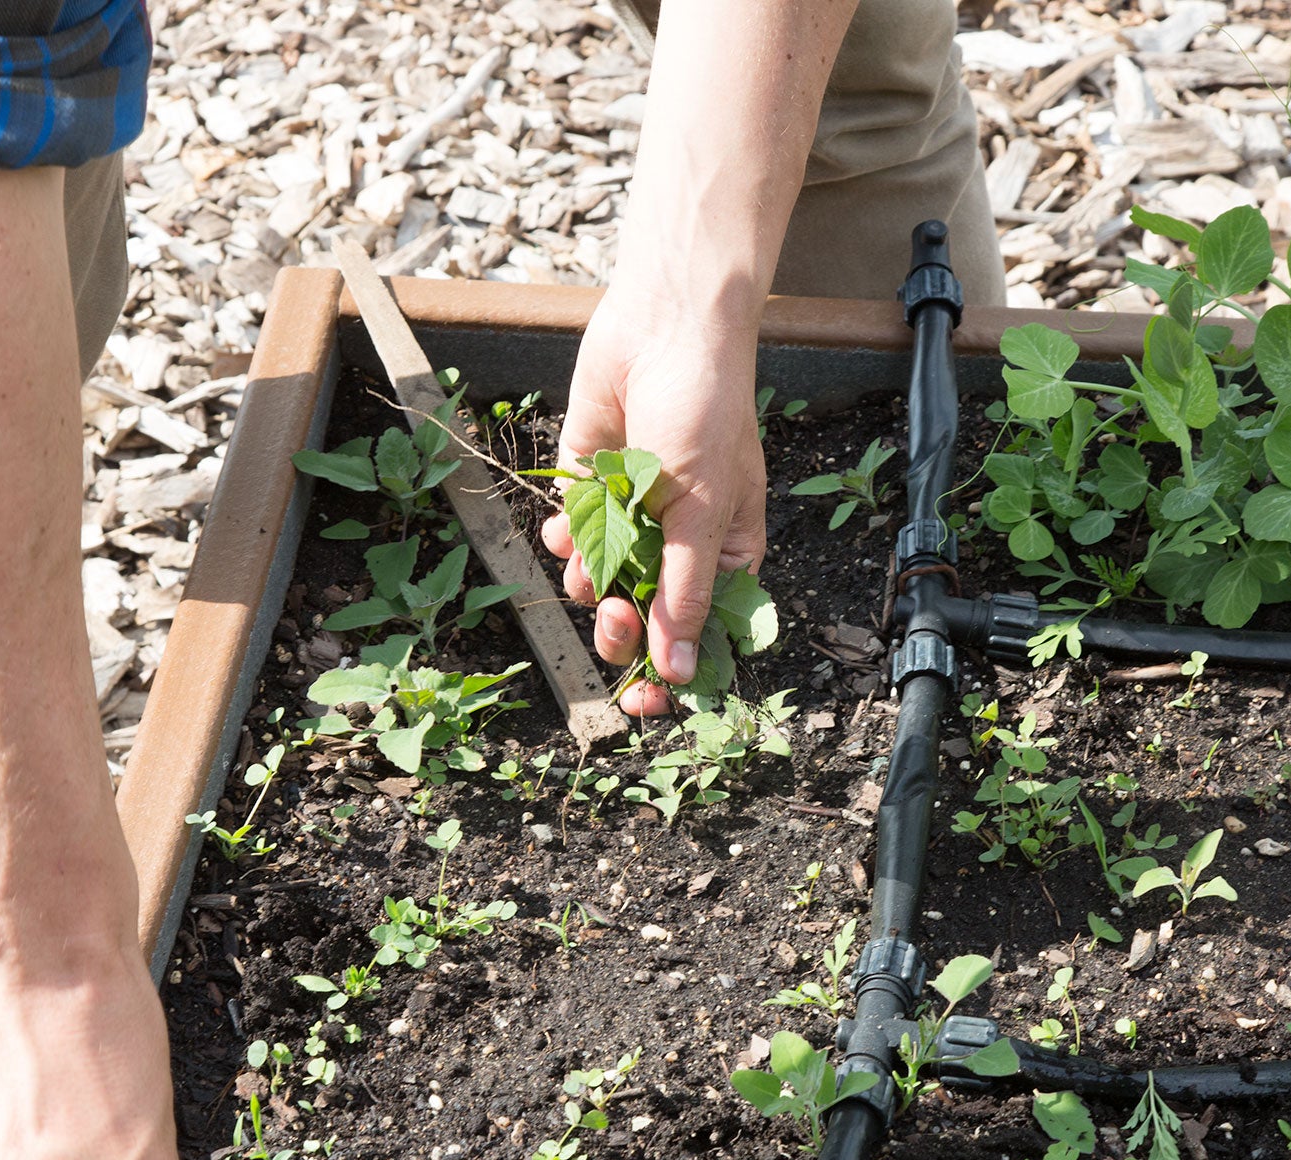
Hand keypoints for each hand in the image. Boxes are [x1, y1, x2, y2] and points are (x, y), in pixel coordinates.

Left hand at [541, 286, 766, 716]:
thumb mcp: (702, 511)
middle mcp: (677, 543)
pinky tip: (567, 523)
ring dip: (588, 582)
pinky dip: (565, 538)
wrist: (664, 326)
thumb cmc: (705, 411)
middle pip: (644, 620)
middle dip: (621, 629)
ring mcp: (633, 516)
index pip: (700, 634)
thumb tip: (680, 669)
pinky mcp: (593, 487)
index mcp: (724, 555)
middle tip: (612, 620)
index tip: (645, 702)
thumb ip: (684, 592)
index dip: (673, 672)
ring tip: (588, 564)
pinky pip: (573, 536)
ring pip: (600, 584)